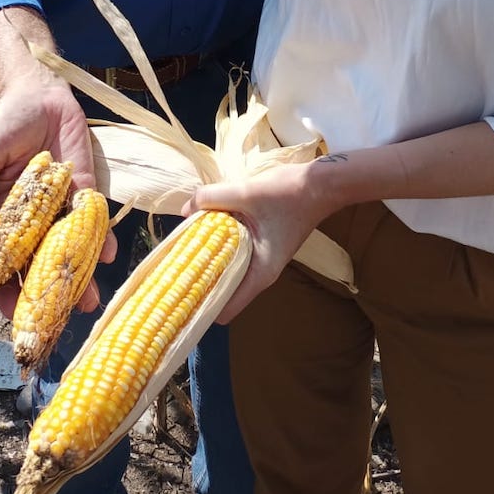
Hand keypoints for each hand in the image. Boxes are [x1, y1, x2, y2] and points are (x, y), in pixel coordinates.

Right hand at [0, 74, 116, 317]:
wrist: (40, 93)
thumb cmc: (5, 125)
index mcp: (3, 216)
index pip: (3, 261)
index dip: (5, 288)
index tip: (11, 314)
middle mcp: (34, 218)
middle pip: (39, 263)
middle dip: (47, 292)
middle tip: (57, 320)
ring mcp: (60, 205)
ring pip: (68, 247)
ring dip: (79, 274)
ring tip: (88, 300)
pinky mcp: (85, 188)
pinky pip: (92, 218)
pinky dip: (100, 236)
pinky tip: (105, 254)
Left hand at [188, 161, 326, 323]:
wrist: (321, 183)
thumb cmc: (289, 194)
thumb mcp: (246, 192)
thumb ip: (212, 199)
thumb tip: (185, 209)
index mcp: (260, 274)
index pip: (223, 311)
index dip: (198, 307)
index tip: (175, 297)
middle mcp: (260, 272)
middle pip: (221, 289)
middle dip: (197, 281)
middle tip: (172, 267)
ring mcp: (261, 258)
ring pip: (226, 268)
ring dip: (207, 258)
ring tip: (183, 245)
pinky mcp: (261, 243)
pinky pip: (233, 251)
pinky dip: (218, 244)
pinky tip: (204, 227)